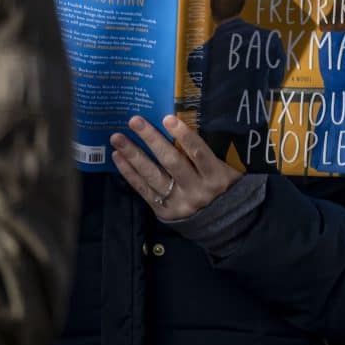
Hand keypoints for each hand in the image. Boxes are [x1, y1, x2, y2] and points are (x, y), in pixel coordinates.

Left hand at [110, 115, 241, 220]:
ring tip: (117, 138)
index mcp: (216, 177)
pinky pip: (144, 190)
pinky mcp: (164, 212)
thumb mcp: (226, 170)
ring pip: (153, 175)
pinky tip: (119, 158)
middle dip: (151, 139)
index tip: (167, 118)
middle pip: (171, 161)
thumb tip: (180, 127)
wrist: (225, 226)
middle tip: (134, 120)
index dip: (183, 135)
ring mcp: (179, 202)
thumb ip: (207, 155)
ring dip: (133, 155)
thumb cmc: (226, 188)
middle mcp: (196, 190)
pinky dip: (130, 173)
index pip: (198, 152)